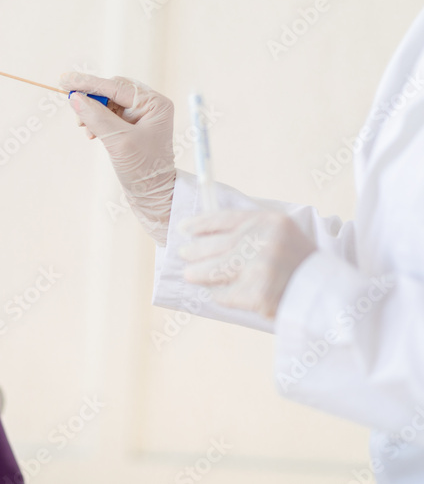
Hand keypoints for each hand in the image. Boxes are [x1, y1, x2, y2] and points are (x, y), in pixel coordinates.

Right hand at [59, 72, 175, 245]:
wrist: (153, 196)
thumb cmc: (143, 169)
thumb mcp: (118, 141)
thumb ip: (96, 117)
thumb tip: (75, 97)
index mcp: (155, 104)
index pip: (116, 86)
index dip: (89, 83)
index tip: (65, 80)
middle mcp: (150, 105)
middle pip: (112, 90)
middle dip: (91, 99)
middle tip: (75, 112)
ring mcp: (141, 116)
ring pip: (108, 102)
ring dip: (92, 111)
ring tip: (85, 128)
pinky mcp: (131, 127)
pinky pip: (108, 114)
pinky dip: (96, 120)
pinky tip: (91, 133)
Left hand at [178, 209, 316, 318]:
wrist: (328, 294)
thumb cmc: (299, 262)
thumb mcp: (282, 234)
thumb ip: (251, 229)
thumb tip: (207, 234)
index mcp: (269, 221)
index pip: (223, 218)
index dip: (199, 224)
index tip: (183, 228)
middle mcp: (263, 241)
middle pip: (214, 245)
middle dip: (194, 251)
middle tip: (183, 254)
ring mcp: (260, 267)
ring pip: (214, 270)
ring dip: (198, 273)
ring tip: (189, 274)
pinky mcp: (257, 293)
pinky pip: (225, 293)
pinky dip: (219, 294)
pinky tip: (215, 293)